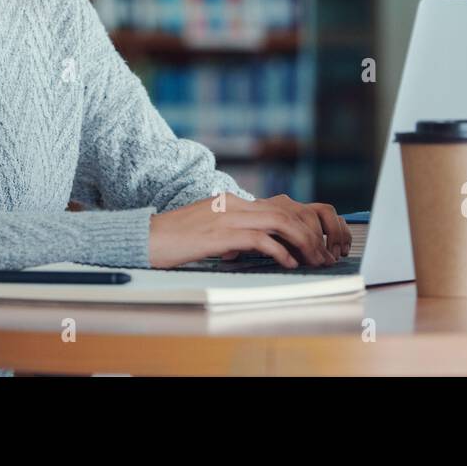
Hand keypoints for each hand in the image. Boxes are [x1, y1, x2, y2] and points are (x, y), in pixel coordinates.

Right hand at [148, 193, 350, 269]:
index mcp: (232, 202)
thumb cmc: (173, 239)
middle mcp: (234, 204)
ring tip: (313, 259)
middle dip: (310, 232)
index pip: (280, 205)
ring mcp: (227, 217)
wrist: (144, 237)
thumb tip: (258, 246)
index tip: (315, 242)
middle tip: (322, 253)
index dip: (303, 222)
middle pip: (286, 210)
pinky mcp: (220, 234)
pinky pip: (260, 239)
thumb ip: (233, 233)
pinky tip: (289, 263)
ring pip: (280, 222)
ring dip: (302, 242)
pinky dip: (280, 251)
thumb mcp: (209, 230)